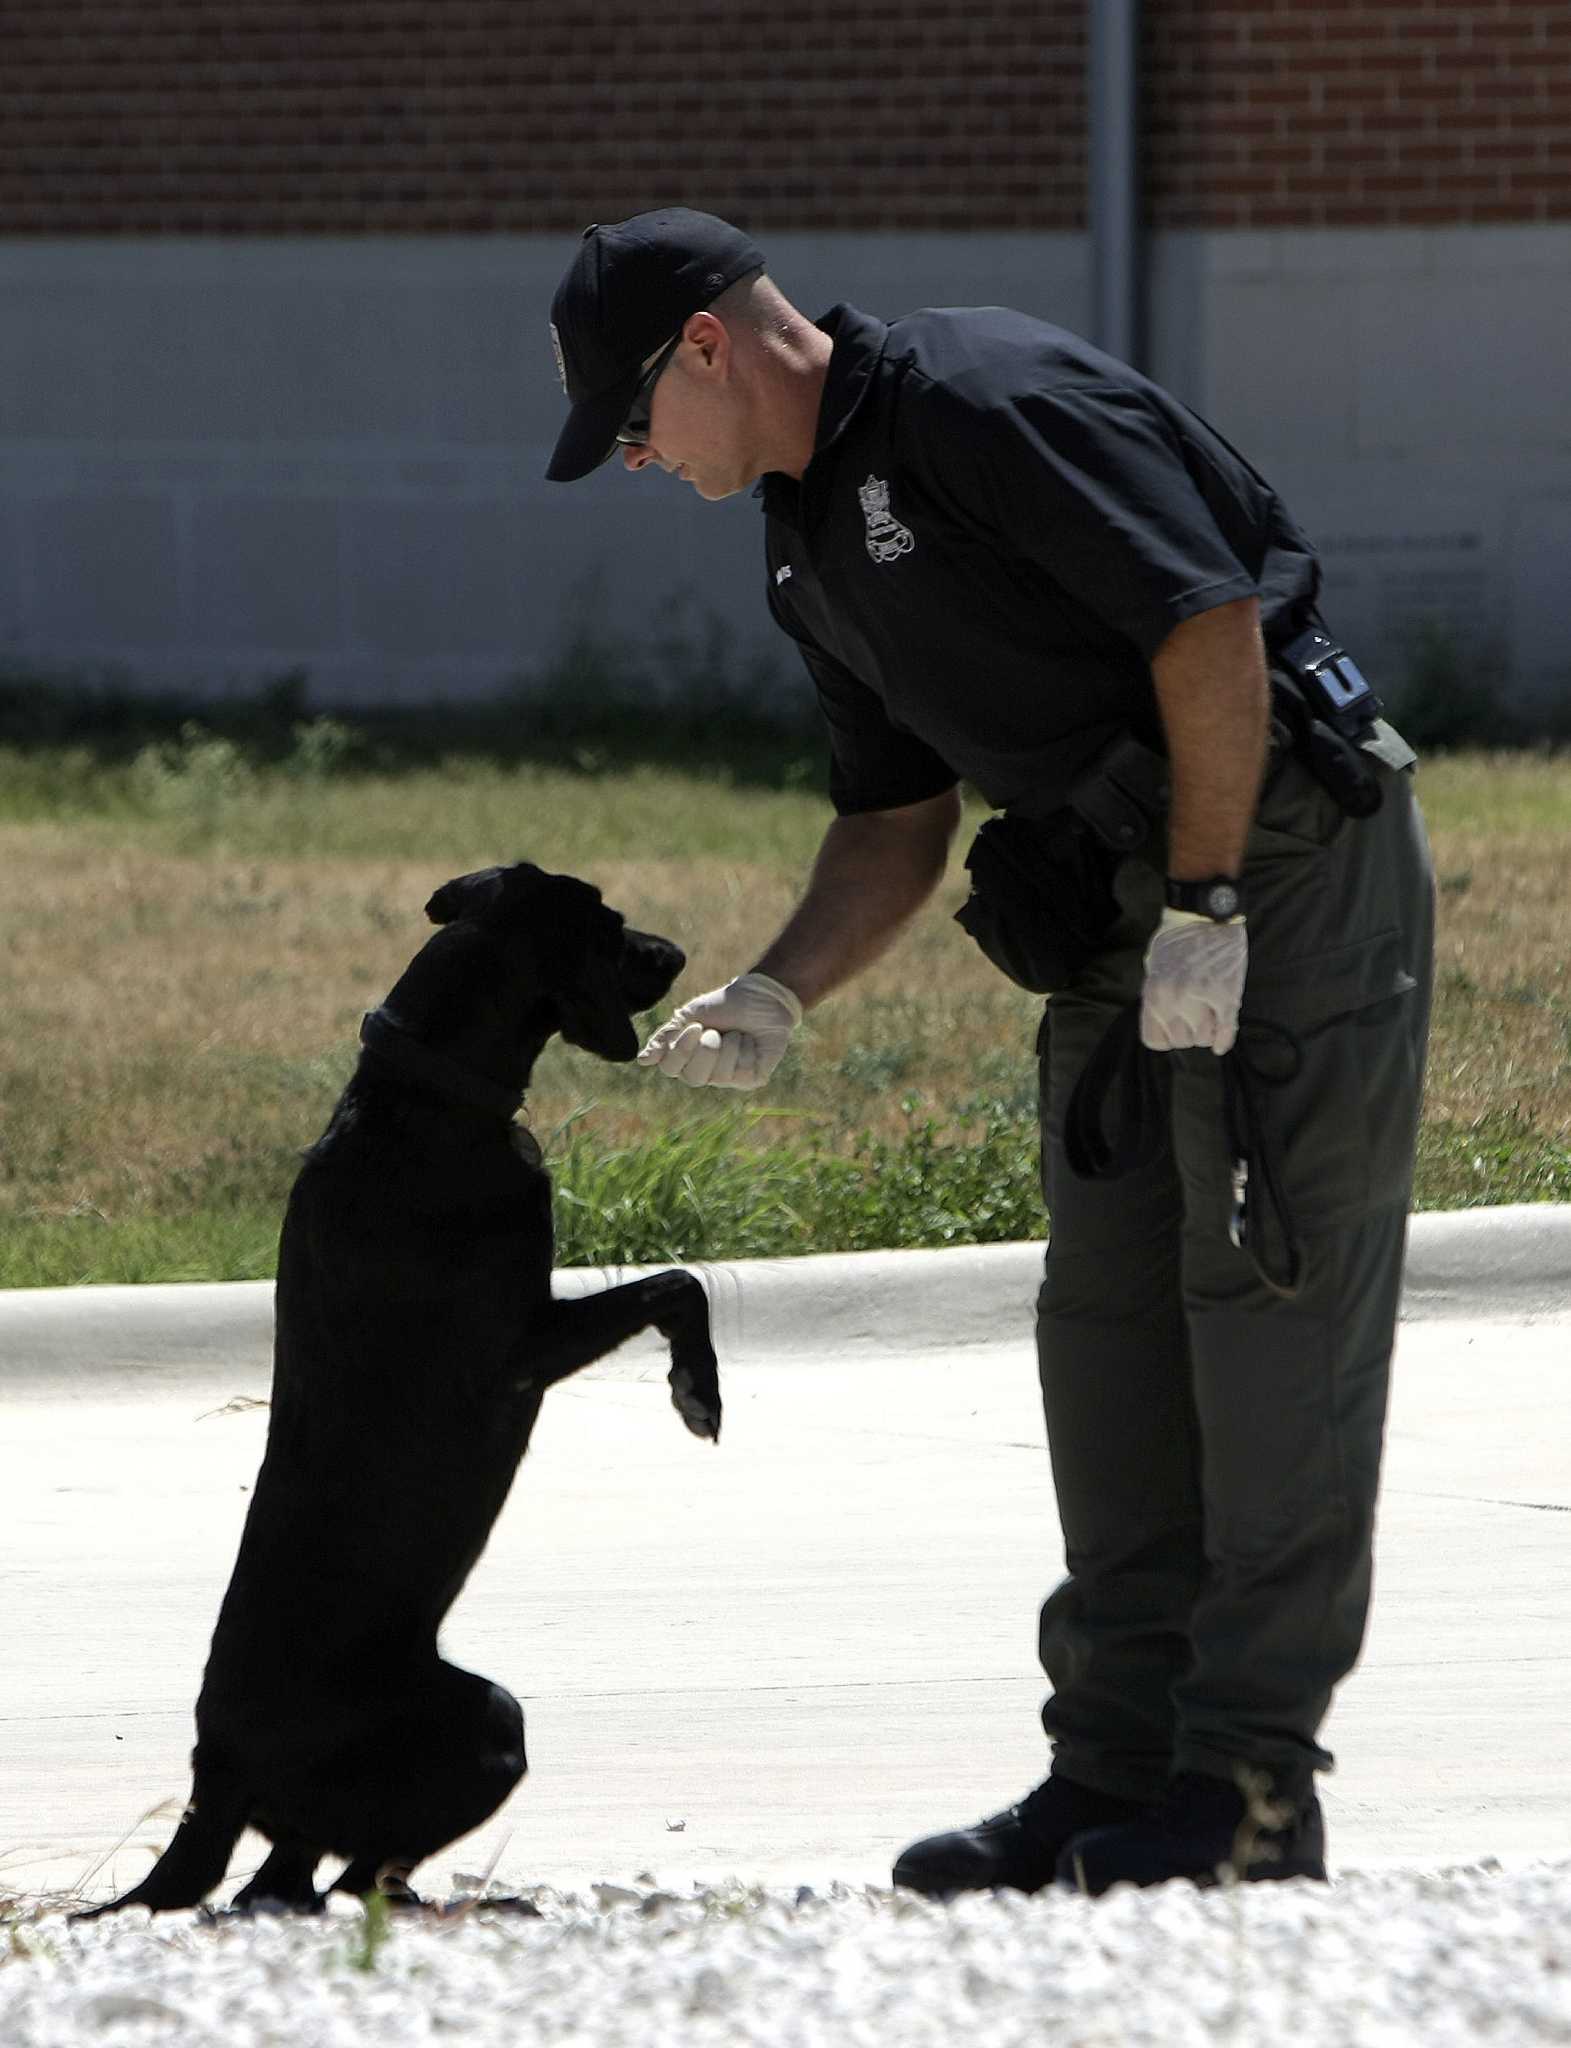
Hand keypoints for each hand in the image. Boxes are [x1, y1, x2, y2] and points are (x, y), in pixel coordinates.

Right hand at [637, 971, 802, 1089]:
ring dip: (728, 1046)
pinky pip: (742, 1072)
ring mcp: (729, 1078)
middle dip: (705, 1050)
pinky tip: (751, 1041)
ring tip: (736, 1033)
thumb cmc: (724, 1006)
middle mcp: (706, 1072)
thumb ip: (666, 1037)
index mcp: (688, 1058)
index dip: (680, 1050)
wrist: (760, 997)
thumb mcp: (690, 1016)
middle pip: (693, 1077)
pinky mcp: (753, 1078)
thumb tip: (642, 1060)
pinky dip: (745, 1049)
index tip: (694, 1027)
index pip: (670, 1068)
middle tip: (715, 1032)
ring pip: (719, 1075)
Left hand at [1140, 910, 1247, 1055]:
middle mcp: (1173, 1000)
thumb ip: (1156, 996)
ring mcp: (1200, 999)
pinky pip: (1225, 1030)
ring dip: (1208, 1030)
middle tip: (1196, 1015)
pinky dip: (1224, 1039)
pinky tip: (1222, 1043)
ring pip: (1204, 1038)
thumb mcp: (1154, 967)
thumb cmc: (1177, 938)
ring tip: (1210, 1013)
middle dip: (1190, 1031)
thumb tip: (1162, 1020)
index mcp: (1153, 993)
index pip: (1155, 1040)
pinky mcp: (1226, 995)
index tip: (1175, 1027)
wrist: (1206, 914)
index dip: (1167, 1037)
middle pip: (1182, 1041)